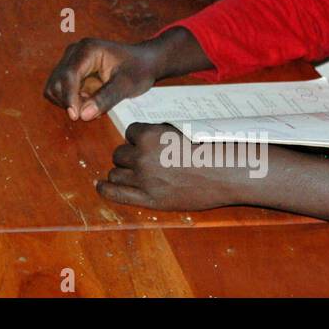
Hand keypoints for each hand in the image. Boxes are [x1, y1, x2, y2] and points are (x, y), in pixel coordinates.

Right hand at [44, 37, 164, 121]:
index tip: (75, 116)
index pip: (69, 74)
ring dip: (69, 101)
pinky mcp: (70, 70)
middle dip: (70, 100)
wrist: (144, 62)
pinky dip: (72, 100)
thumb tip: (83, 115)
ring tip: (93, 105)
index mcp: (87, 49)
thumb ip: (105, 98)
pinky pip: (62, 90)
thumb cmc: (138, 70)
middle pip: (57, 81)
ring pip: (55, 87)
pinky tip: (89, 101)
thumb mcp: (126, 85)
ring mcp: (70, 60)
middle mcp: (74, 52)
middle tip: (93, 111)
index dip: (69, 97)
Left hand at [97, 123, 258, 209]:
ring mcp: (143, 179)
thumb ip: (159, 134)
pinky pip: (116, 193)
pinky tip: (101, 186)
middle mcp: (142, 156)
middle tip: (145, 161)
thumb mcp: (180, 131)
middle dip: (129, 156)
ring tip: (132, 175)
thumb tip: (141, 135)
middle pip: (120, 154)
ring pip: (116, 172)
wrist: (226, 172)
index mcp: (149, 136)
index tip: (150, 144)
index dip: (139, 139)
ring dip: (122, 172)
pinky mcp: (149, 198)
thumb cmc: (208, 149)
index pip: (130, 133)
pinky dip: (106, 189)